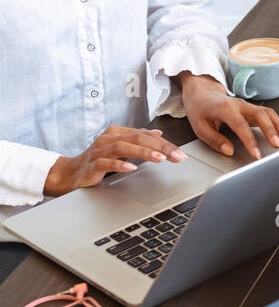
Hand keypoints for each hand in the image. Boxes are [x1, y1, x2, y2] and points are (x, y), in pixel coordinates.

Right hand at [44, 126, 187, 195]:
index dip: (164, 143)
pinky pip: (107, 163)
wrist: (70, 173)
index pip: (145, 135)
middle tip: (177, 156)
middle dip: (160, 148)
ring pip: (124, 148)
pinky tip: (132, 168)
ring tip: (160, 159)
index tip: (180, 153)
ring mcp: (99, 150)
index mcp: (117, 133)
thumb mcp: (120, 148)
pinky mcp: (92, 164)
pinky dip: (120, 165)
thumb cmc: (96, 161)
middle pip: (138, 139)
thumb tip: (158, 133)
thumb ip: (137, 140)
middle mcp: (109, 138)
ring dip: (144, 153)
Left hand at [180, 73, 278, 159]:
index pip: (240, 125)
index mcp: (224, 108)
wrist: (202, 93)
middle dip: (271, 131)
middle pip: (260, 115)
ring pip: (267, 113)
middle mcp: (239, 104)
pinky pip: (268, 114)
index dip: (250, 141)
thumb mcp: (200, 127)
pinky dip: (278, 123)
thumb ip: (215, 140)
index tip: (256, 154)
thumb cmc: (200, 110)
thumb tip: (229, 150)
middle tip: (277, 146)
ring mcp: (247, 105)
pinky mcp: (252, 108)